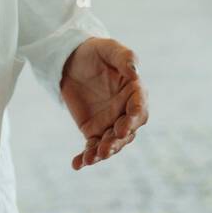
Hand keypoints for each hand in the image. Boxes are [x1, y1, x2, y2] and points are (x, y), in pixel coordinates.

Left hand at [60, 37, 147, 169]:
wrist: (71, 60)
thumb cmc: (96, 52)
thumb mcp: (109, 48)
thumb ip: (124, 58)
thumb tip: (135, 72)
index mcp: (134, 92)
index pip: (139, 106)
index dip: (135, 112)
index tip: (129, 117)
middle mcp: (126, 112)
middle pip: (128, 131)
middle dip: (119, 139)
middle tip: (108, 144)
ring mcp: (111, 124)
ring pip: (112, 143)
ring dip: (104, 152)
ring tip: (92, 157)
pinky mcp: (94, 131)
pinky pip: (92, 147)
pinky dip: (86, 157)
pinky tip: (77, 164)